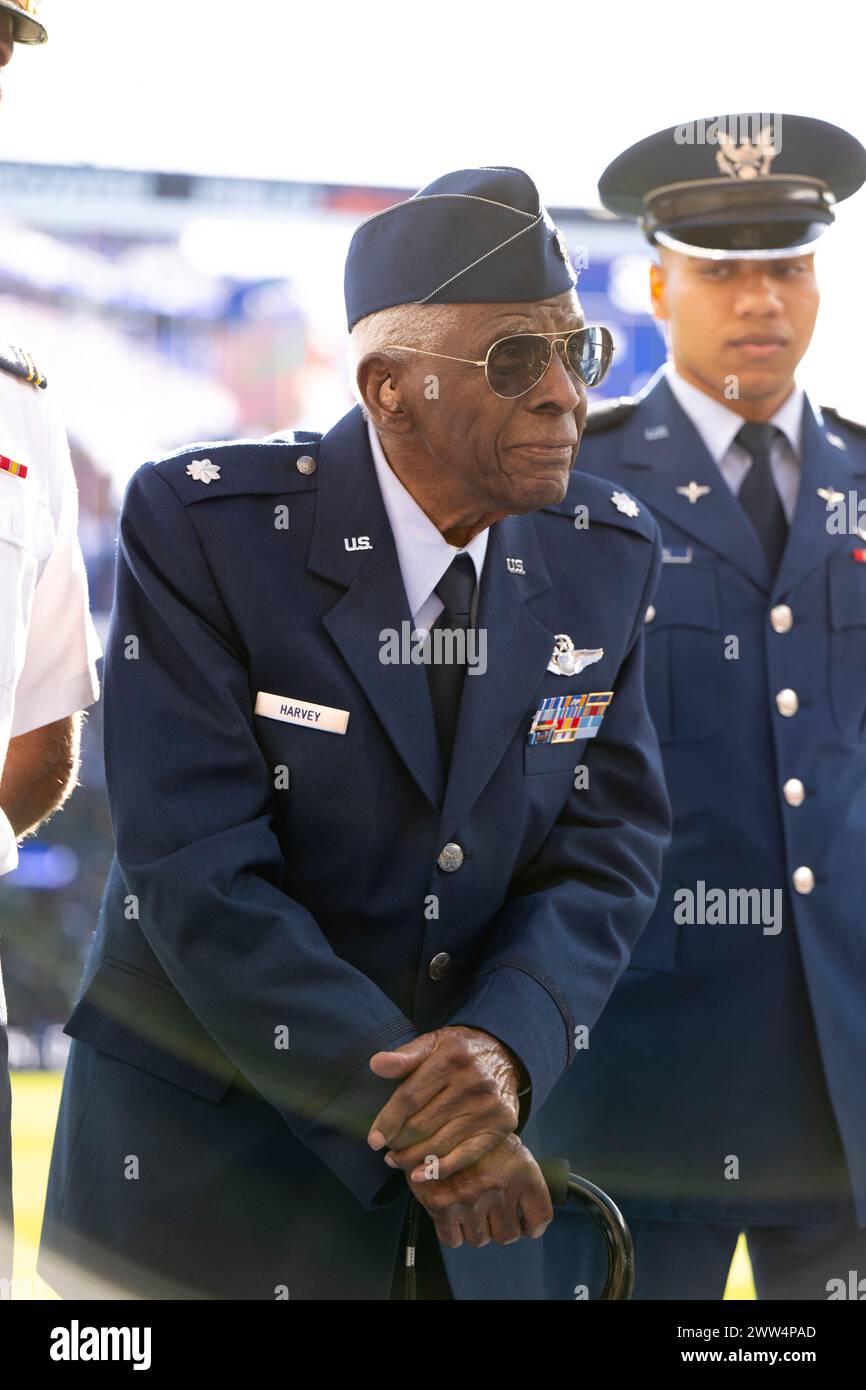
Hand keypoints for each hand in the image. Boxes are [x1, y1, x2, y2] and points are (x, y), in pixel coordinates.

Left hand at [367, 1025, 522, 1179]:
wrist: (504, 1054)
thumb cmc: (459, 1051)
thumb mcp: (432, 1042)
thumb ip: (405, 1056)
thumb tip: (376, 1064)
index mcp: (451, 1058)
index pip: (410, 1097)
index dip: (388, 1121)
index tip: (373, 1140)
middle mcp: (473, 1082)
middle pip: (423, 1124)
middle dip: (399, 1142)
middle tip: (386, 1149)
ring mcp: (488, 1107)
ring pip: (440, 1143)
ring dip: (413, 1158)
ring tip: (396, 1161)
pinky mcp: (500, 1126)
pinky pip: (465, 1155)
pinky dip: (440, 1168)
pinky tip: (420, 1174)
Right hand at [409, 1133, 552, 1247]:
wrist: (435, 1114)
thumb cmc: (473, 1130)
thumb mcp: (508, 1143)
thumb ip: (519, 1177)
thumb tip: (526, 1212)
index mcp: (522, 1171)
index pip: (539, 1217)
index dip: (532, 1226)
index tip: (526, 1225)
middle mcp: (498, 1186)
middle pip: (508, 1235)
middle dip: (500, 1226)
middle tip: (491, 1211)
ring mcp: (469, 1198)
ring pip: (480, 1239)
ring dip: (476, 1228)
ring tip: (470, 1206)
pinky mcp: (441, 1206)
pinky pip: (454, 1240)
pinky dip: (453, 1232)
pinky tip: (453, 1213)